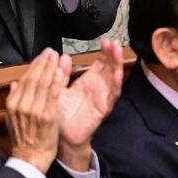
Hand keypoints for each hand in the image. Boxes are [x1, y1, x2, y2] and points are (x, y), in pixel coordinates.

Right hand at [5, 48, 65, 174]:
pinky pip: (53, 96)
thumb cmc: (24, 139)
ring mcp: (35, 110)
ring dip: (51, 68)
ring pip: (43, 84)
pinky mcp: (48, 117)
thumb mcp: (13, 118)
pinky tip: (61, 73)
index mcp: (13, 103)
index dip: (34, 65)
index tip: (42, 56)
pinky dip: (57, 83)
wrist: (30, 159)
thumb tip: (14, 84)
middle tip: (50, 51)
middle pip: (34, 78)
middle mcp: (23, 105)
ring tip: (56, 57)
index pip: (25, 79)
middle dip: (43, 62)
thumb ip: (14, 99)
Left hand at [57, 40, 123, 169]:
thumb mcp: (59, 89)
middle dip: (113, 55)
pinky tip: (117, 73)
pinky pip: (111, 96)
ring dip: (116, 65)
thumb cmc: (61, 114)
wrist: (60, 137)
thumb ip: (61, 74)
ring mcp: (102, 99)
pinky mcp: (102, 110)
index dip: (104, 52)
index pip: (100, 64)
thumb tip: (62, 56)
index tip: (106, 40)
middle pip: (110, 68)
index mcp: (88, 82)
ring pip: (113, 79)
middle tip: (114, 42)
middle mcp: (98, 89)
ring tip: (118, 52)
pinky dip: (115, 84)